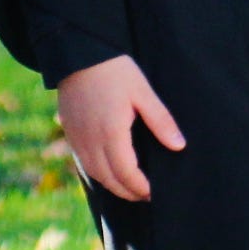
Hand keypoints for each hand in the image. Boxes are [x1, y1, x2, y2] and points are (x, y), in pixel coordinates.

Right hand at [55, 54, 185, 202]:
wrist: (78, 54)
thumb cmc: (115, 71)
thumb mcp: (143, 92)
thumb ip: (161, 121)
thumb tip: (179, 146)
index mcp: (111, 133)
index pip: (127, 174)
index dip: (141, 188)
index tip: (155, 193)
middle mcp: (91, 141)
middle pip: (110, 180)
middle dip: (129, 192)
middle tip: (146, 195)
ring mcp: (77, 138)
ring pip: (94, 174)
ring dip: (113, 185)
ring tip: (130, 187)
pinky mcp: (69, 132)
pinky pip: (83, 162)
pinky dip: (98, 173)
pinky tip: (110, 170)